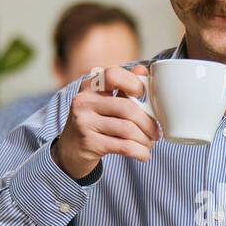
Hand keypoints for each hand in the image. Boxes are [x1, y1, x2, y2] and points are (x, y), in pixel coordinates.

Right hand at [50, 65, 160, 179]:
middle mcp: (83, 102)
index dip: (134, 83)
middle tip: (155, 132)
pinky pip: (123, 146)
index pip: (113, 75)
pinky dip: (139, 152)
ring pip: (127, 129)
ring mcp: (84, 122)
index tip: (144, 96)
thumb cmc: (93, 123)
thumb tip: (143, 70)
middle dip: (148, 122)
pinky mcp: (89, 143)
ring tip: (149, 143)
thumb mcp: (104, 102)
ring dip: (145, 139)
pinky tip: (143, 154)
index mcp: (89, 87)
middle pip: (126, 107)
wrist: (70, 151)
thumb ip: (123, 87)